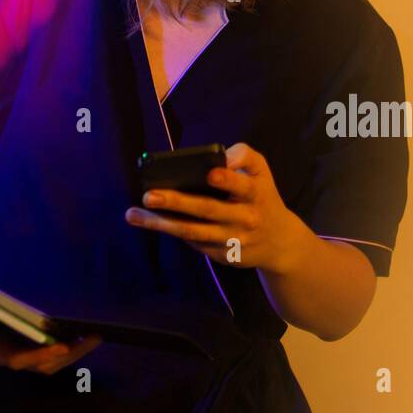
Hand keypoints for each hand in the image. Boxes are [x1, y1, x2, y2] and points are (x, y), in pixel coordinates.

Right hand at [0, 278, 101, 373]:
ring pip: (43, 361)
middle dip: (64, 355)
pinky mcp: (15, 339)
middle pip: (36, 364)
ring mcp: (8, 347)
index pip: (12, 358)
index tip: (60, 347)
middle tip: (92, 338)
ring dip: (69, 353)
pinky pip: (42, 350)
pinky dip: (61, 346)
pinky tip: (78, 333)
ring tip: (93, 337)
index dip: (36, 355)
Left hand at [124, 143, 303, 275]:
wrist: (279, 243)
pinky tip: (151, 222)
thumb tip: (219, 157)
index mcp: (255, 193)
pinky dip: (172, 231)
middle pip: (207, 209)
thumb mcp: (261, 171)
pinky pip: (194, 242)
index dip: (227, 179)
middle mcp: (244, 218)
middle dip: (177, 202)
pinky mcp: (223, 256)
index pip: (243, 185)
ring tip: (133, 215)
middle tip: (149, 195)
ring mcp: (232, 240)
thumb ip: (244, 155)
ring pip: (192, 231)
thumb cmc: (262, 197)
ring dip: (161, 224)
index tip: (210, 174)